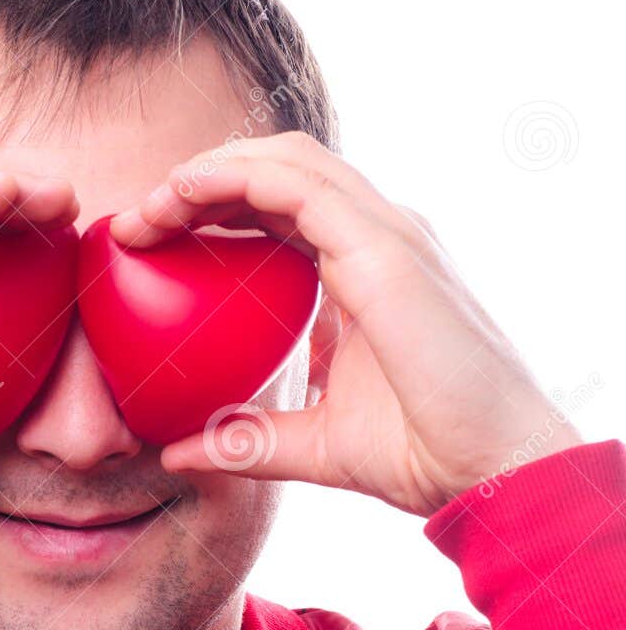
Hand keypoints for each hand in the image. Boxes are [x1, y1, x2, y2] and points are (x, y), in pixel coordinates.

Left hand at [111, 133, 580, 515]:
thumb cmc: (423, 454)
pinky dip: (234, 176)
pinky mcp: (386, 247)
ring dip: (209, 170)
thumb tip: (176, 452)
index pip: (281, 210)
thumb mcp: (313, 446)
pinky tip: (185, 192)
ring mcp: (387, 234)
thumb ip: (246, 441)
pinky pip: (298, 183)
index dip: (214, 210)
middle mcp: (379, 237)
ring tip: (151, 204)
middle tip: (138, 221)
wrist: (491, 469)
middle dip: (202, 182)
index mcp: (364, 269)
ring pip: (286, 160)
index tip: (149, 242)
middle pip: (278, 173)